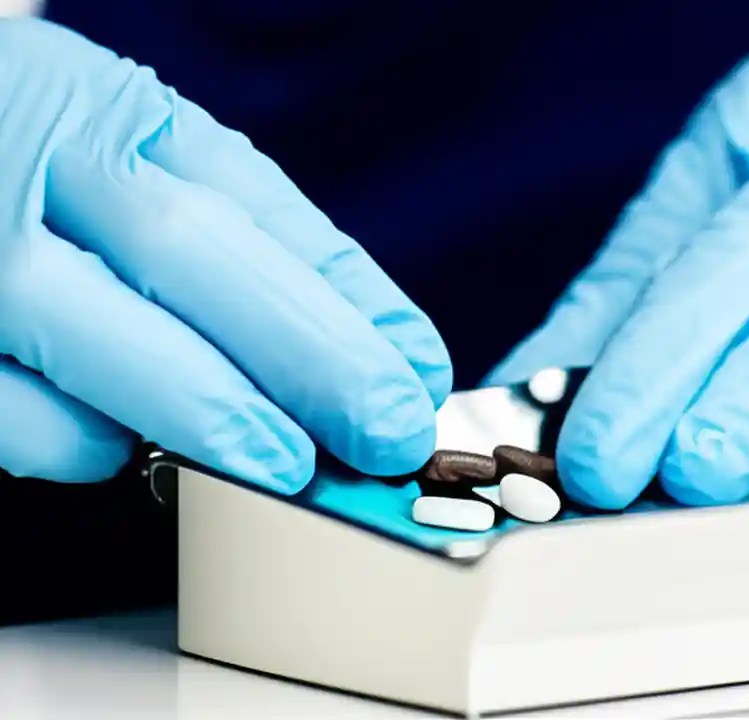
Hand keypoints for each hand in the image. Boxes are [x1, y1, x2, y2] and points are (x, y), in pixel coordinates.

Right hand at [0, 20, 450, 491]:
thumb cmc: (30, 171)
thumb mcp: (138, 164)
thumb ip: (250, 238)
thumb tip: (390, 351)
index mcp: (109, 113)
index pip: (253, 200)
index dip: (347, 298)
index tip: (417, 374)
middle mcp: (31, 162)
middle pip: (189, 253)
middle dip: (310, 356)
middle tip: (386, 434)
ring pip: (99, 336)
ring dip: (216, 414)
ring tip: (292, 468)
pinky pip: (13, 411)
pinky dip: (86, 441)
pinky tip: (131, 448)